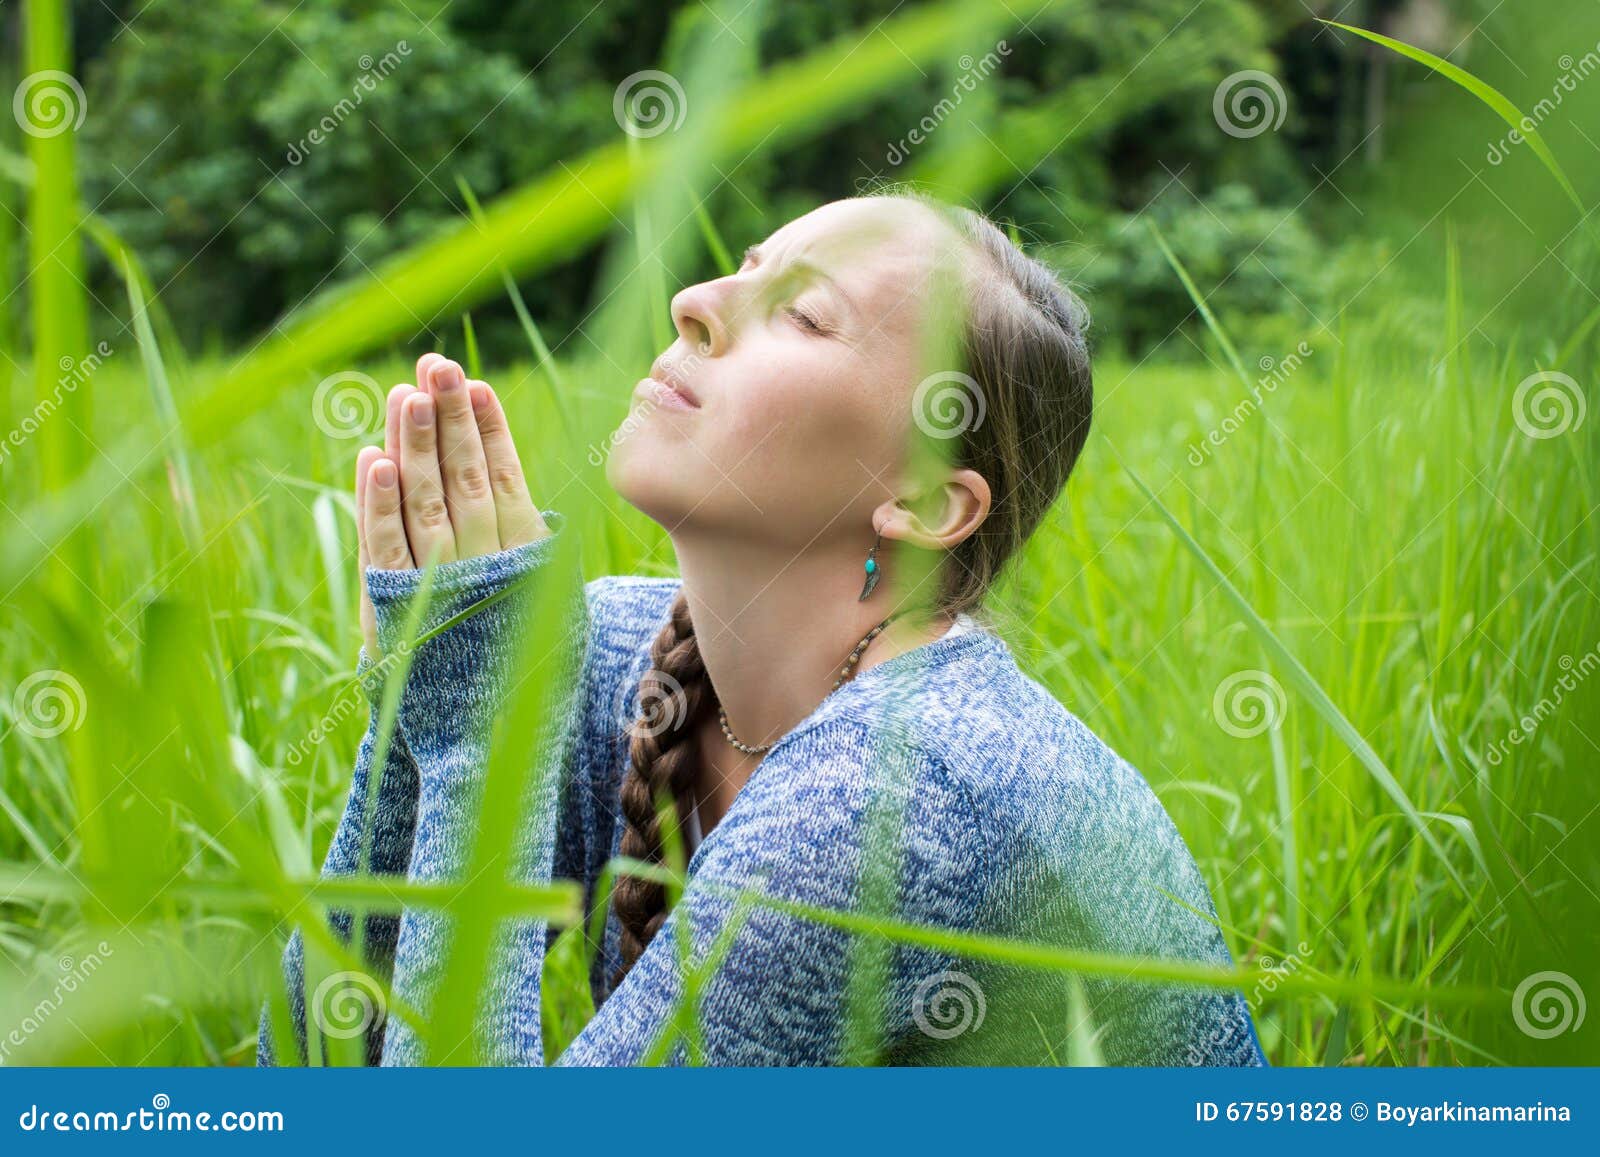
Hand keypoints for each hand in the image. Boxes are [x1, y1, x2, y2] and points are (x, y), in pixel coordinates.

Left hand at [355, 353, 548, 654]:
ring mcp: (439, 586)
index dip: (490, 431)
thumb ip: (530, 548)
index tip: (477, 387)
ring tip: (409, 393)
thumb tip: (520, 489)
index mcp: (526, 561)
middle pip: (464, 480)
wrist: (476, 733)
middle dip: (451, 420)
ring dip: (417, 445)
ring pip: (426, 502)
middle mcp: (484, 567)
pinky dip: (377, 504)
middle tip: (438, 367)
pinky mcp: (395, 606)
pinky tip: (375, 458)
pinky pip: (386, 547)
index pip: (505, 480)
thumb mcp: (544, 605)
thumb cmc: (510, 658)